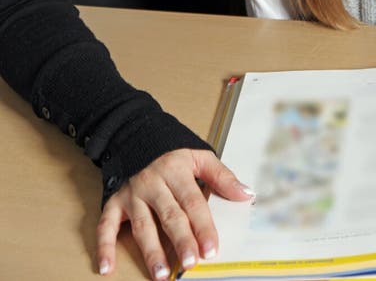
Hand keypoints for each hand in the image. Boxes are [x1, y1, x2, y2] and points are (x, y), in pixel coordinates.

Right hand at [96, 148, 253, 279]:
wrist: (135, 133)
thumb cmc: (171, 150)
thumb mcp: (199, 155)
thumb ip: (222, 176)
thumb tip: (246, 194)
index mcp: (176, 171)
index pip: (193, 201)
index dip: (203, 226)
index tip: (212, 248)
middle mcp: (153, 183)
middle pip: (170, 216)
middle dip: (181, 240)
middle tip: (190, 263)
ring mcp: (132, 194)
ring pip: (143, 226)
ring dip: (151, 251)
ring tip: (161, 274)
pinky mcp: (114, 201)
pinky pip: (106, 225)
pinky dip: (104, 246)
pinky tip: (107, 267)